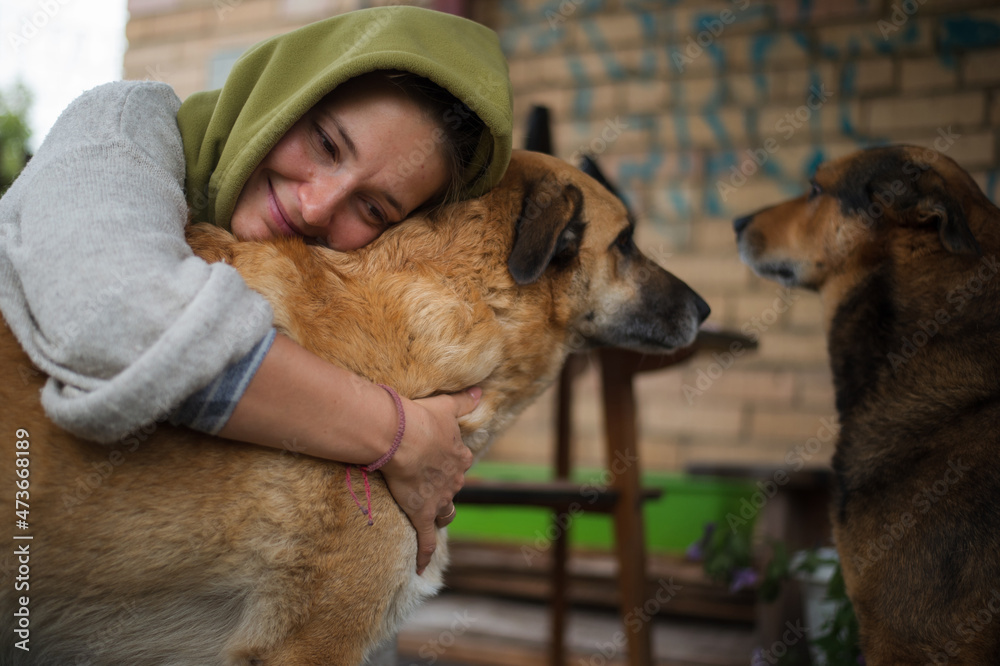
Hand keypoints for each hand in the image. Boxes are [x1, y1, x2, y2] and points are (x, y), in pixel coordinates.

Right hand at [380, 387, 479, 573]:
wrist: (401, 436)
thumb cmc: (421, 418)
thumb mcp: (446, 406)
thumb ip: (464, 401)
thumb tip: (481, 391)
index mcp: (460, 456)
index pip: (461, 462)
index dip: (450, 462)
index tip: (439, 460)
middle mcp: (454, 480)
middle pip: (454, 489)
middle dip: (444, 489)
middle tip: (428, 486)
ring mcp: (439, 500)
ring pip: (445, 513)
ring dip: (440, 516)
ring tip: (430, 518)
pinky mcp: (422, 514)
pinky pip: (427, 540)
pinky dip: (426, 554)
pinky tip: (422, 568)